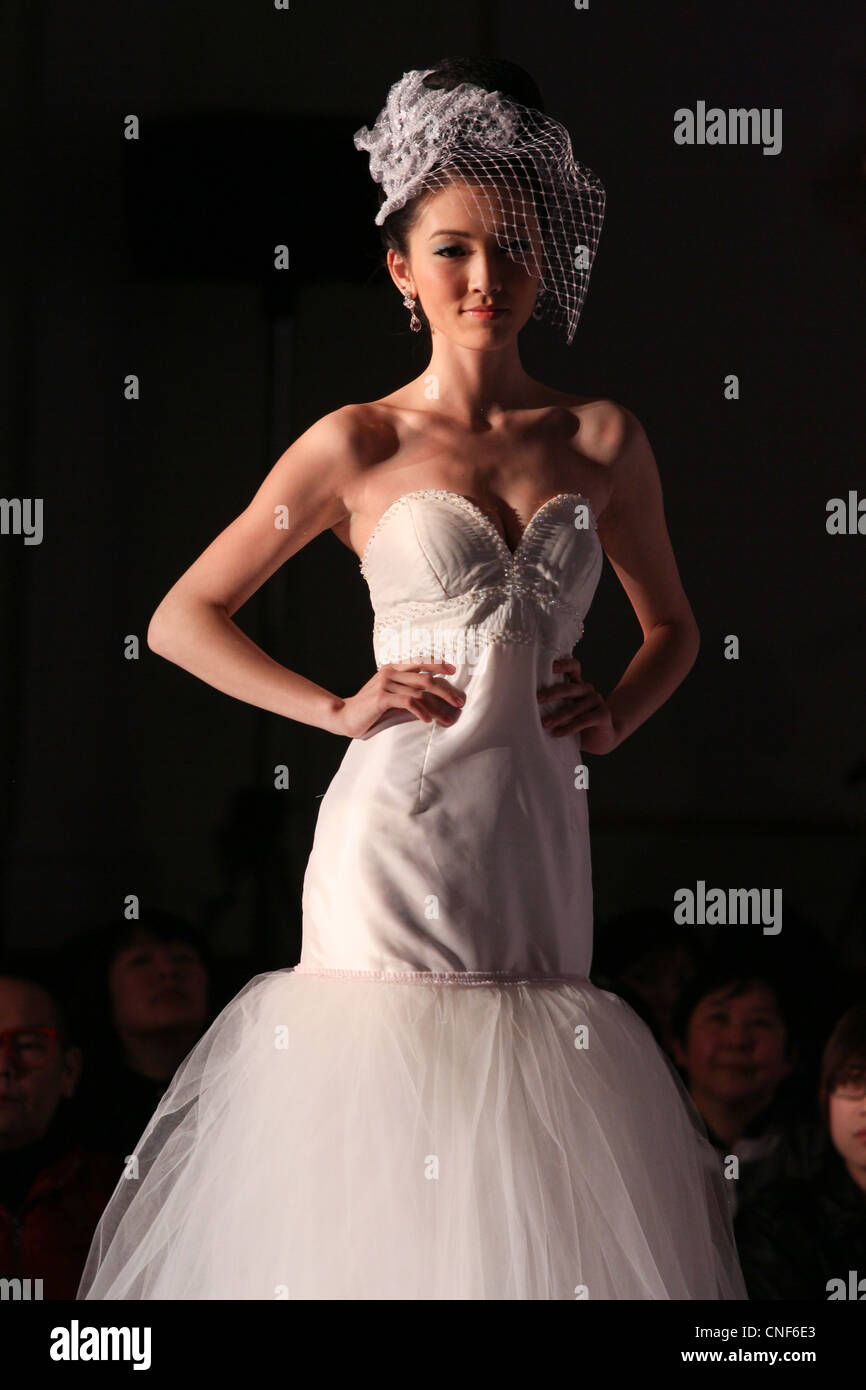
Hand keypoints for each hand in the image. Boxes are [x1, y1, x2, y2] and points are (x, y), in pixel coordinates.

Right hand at [332, 660, 464, 738]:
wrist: (344, 715)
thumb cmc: (369, 708)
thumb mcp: (388, 693)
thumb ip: (405, 690)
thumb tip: (431, 695)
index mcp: (392, 668)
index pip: (419, 662)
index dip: (438, 664)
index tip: (453, 670)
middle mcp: (390, 672)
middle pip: (426, 679)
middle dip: (446, 691)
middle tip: (459, 703)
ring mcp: (385, 684)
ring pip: (420, 693)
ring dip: (437, 708)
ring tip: (447, 719)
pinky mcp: (381, 697)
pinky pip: (408, 702)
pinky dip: (420, 711)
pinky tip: (427, 720)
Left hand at [536, 658, 619, 753]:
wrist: (601, 739)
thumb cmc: (576, 723)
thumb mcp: (564, 710)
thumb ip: (552, 704)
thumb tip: (524, 703)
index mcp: (577, 684)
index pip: (573, 667)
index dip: (563, 664)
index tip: (550, 666)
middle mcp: (587, 690)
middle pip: (570, 688)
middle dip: (552, 694)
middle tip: (538, 699)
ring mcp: (597, 701)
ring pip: (575, 707)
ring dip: (558, 716)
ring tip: (544, 724)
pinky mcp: (603, 715)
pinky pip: (584, 720)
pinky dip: (569, 728)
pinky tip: (557, 733)